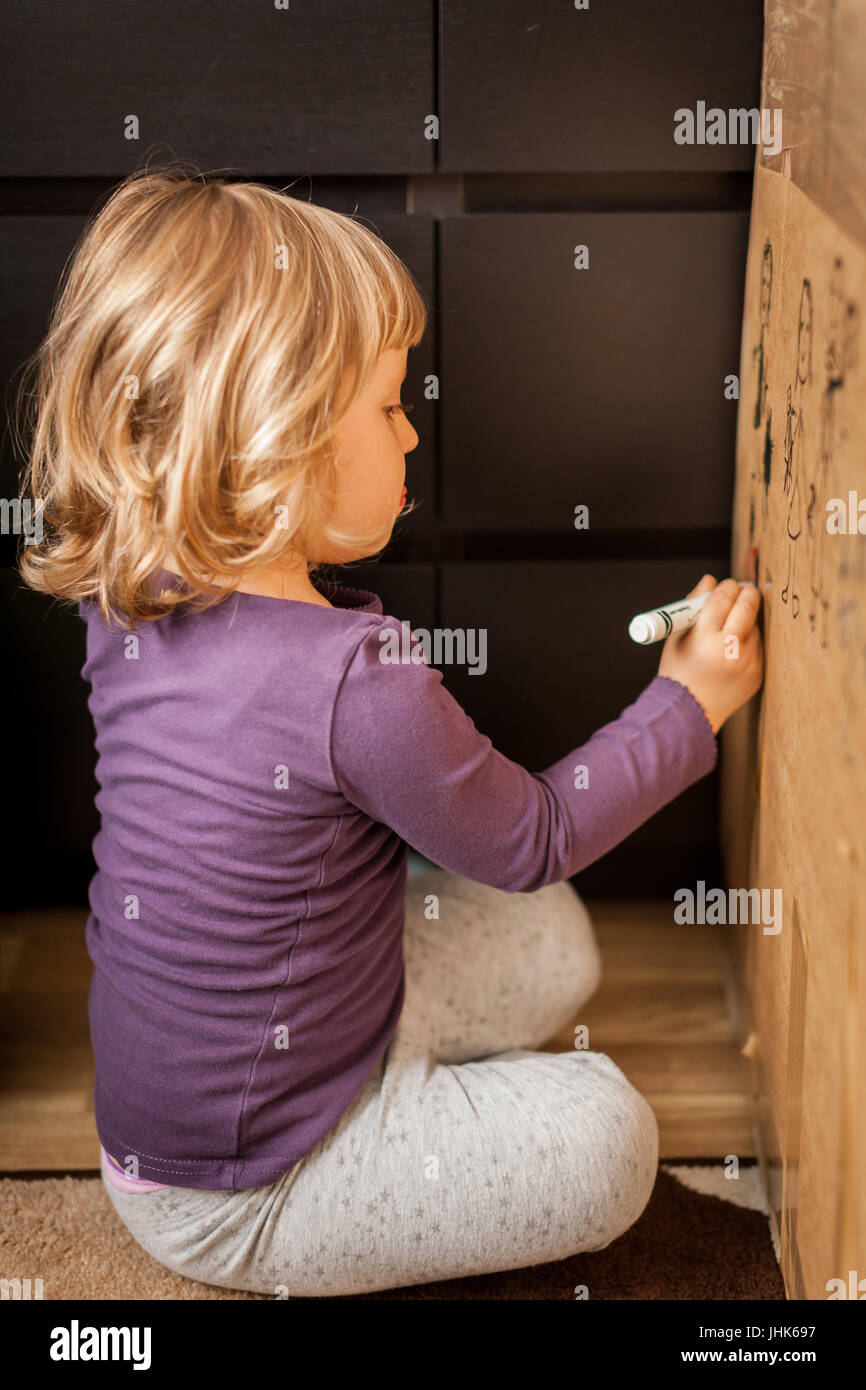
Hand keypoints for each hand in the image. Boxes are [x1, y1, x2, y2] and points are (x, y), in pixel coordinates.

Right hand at [657, 575, 763, 733]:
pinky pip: (758, 644)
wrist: (689, 713)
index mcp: (704, 638)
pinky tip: (732, 651)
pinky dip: (748, 641)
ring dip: (746, 619)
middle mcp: (729, 649)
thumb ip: (694, 605)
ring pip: (755, 624)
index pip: (724, 597)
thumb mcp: (677, 636)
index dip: (726, 586)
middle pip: (748, 605)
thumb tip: (711, 580)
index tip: (725, 585)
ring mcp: (748, 662)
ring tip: (728, 629)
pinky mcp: (758, 672)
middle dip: (745, 593)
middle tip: (740, 592)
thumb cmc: (679, 671)